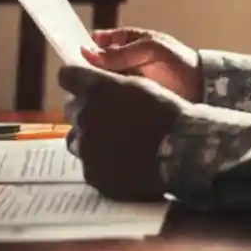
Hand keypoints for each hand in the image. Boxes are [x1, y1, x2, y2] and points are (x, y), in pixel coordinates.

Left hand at [59, 65, 186, 200]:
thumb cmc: (167, 113)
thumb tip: (95, 80)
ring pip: (76, 138)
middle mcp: (85, 117)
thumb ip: (110, 82)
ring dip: (89, 136)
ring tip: (114, 141)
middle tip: (110, 116)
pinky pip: (89, 164)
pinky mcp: (94, 174)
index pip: (67, 76)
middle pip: (72, 109)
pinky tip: (121, 160)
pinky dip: (101, 161)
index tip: (82, 84)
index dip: (75, 79)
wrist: (183, 150)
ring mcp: (87, 148)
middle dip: (86, 110)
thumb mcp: (140, 85)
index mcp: (96, 89)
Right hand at [80, 28, 202, 102]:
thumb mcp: (150, 49)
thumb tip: (87, 53)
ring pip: (99, 84)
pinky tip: (96, 108)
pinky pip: (110, 100)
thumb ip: (120, 53)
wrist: (202, 89)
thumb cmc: (179, 62)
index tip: (69, 55)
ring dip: (92, 89)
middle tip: (75, 81)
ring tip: (84, 97)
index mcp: (126, 41)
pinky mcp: (128, 101)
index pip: (96, 42)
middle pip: (93, 65)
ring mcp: (124, 81)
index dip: (82, 47)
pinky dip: (103, 103)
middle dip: (84, 72)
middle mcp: (121, 62)